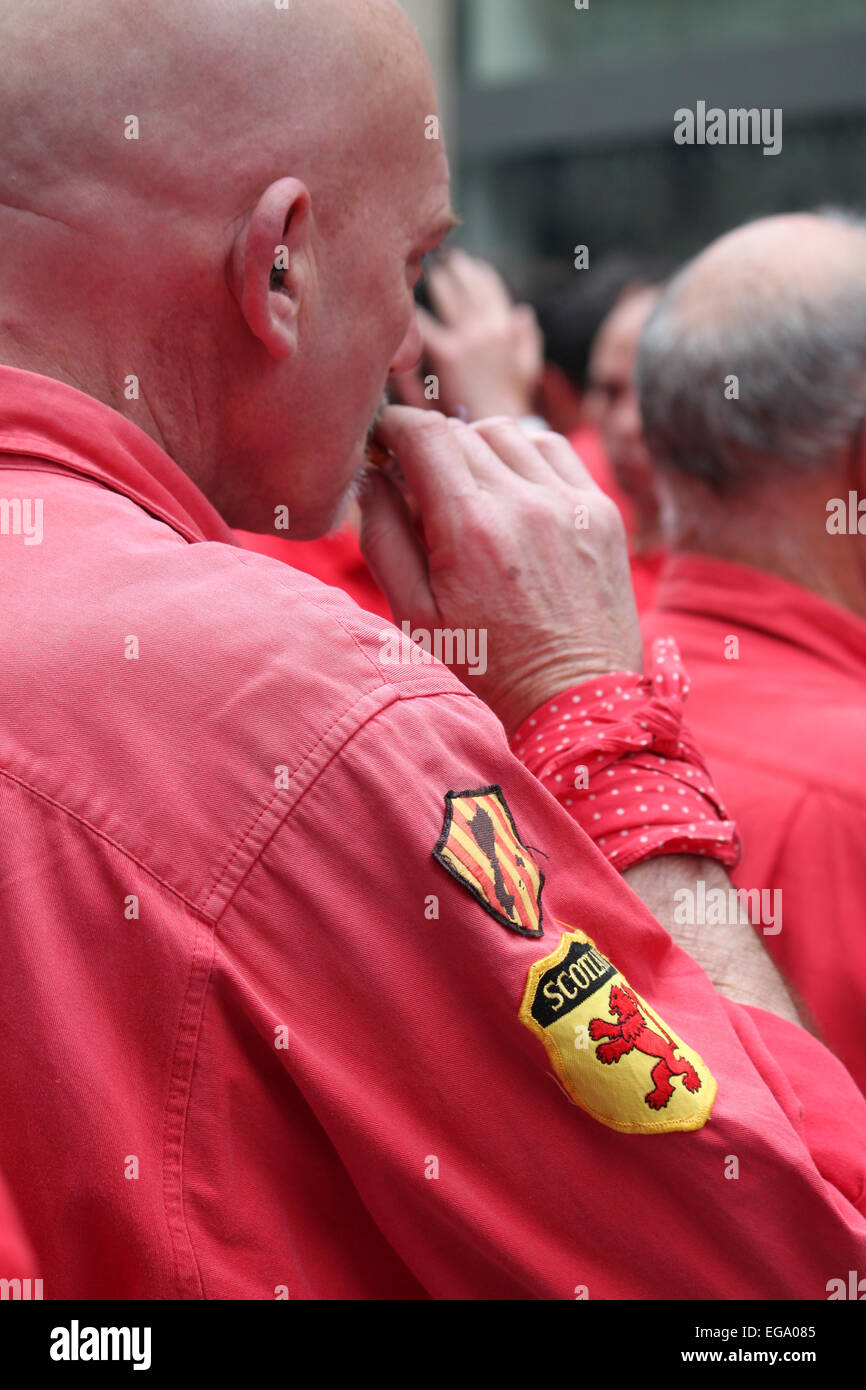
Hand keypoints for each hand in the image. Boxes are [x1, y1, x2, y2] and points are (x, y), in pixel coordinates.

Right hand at [360, 407, 641, 735]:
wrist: (576, 699)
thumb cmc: (487, 663)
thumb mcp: (414, 613)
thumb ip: (382, 536)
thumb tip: (369, 476)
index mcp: (470, 528)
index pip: (423, 433)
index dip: (393, 428)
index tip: (383, 445)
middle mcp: (524, 503)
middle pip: (462, 430)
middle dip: (431, 447)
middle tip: (420, 485)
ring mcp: (570, 502)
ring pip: (508, 433)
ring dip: (478, 449)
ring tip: (468, 494)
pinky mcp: (600, 511)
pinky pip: (553, 450)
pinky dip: (524, 458)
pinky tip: (513, 494)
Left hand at [391, 251, 543, 420]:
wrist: (498, 423)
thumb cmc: (512, 401)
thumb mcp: (528, 366)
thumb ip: (527, 337)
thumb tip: (523, 311)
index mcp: (507, 328)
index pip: (493, 290)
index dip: (480, 275)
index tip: (471, 263)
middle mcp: (488, 327)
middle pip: (469, 287)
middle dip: (456, 270)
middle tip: (441, 257)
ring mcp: (467, 338)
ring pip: (448, 297)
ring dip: (436, 281)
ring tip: (425, 269)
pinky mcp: (447, 353)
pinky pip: (425, 324)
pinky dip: (414, 311)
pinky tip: (404, 300)